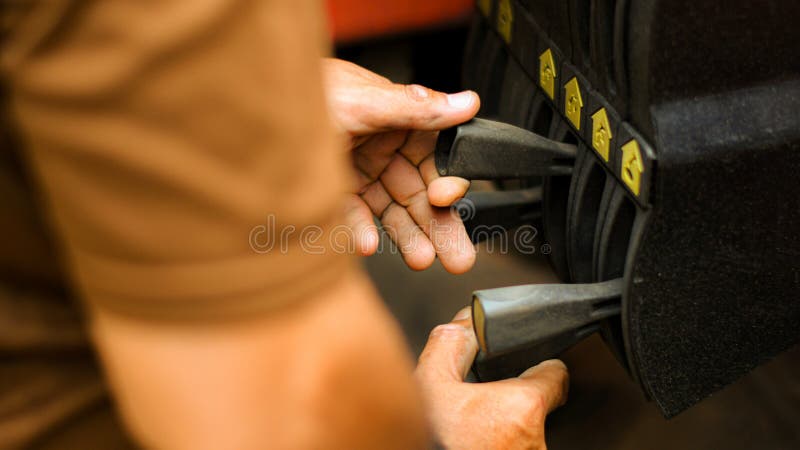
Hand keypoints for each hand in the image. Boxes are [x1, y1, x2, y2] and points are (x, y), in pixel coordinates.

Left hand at [323, 59, 479, 273]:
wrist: (247, 108)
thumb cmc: (303, 91)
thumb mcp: (360, 100)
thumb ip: (413, 107)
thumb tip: (466, 102)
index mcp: (399, 119)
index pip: (437, 157)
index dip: (447, 182)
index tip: (446, 199)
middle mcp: (382, 146)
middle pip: (420, 192)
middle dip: (439, 226)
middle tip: (457, 259)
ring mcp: (358, 170)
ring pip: (392, 210)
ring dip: (409, 236)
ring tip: (422, 260)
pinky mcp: (332, 191)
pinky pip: (354, 217)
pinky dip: (362, 232)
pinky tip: (371, 245)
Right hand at [416, 308, 568, 449]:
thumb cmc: (434, 437)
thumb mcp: (430, 383)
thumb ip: (451, 346)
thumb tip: (465, 324)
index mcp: (522, 408)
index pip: (556, 375)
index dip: (541, 367)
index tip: (530, 368)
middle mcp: (536, 442)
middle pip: (541, 409)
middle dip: (517, 405)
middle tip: (489, 405)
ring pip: (530, 437)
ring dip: (511, 433)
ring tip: (482, 431)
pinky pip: (519, 449)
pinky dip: (503, 446)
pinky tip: (481, 444)